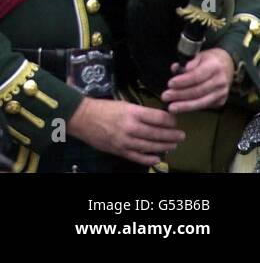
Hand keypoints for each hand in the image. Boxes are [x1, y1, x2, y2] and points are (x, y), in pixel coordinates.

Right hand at [67, 97, 183, 165]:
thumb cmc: (103, 108)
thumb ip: (140, 113)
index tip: (175, 122)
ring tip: (173, 145)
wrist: (82, 117)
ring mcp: (126, 141)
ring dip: (165, 146)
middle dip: (172, 135)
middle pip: (158, 133)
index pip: (159, 118)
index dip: (171, 121)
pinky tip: (157, 157)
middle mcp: (131, 127)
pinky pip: (139, 157)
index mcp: (132, 112)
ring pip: (151, 146)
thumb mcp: (123, 104)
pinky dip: (150, 158)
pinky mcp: (120, 150)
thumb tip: (158, 119)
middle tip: (181, 135)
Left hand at [162, 48, 233, 111]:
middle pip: (198, 91)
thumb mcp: (199, 55)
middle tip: (165, 96)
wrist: (227, 65)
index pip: (197, 75)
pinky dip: (191, 107)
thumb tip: (176, 68)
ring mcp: (222, 93)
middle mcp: (220, 81)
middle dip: (180, 95)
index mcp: (214, 66)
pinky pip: (204, 106)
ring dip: (185, 105)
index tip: (170, 84)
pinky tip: (181, 107)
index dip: (183, 81)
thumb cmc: (209, 60)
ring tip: (171, 107)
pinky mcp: (220, 101)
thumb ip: (187, 62)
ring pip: (202, 102)